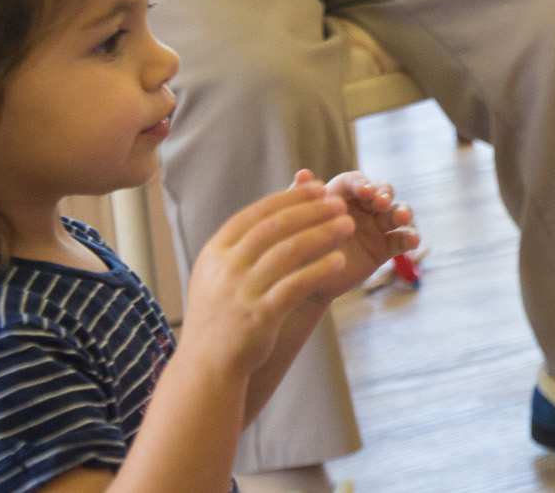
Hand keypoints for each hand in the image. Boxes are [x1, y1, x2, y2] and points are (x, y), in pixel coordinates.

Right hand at [177, 181, 354, 378]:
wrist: (206, 367)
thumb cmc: (225, 311)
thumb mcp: (225, 272)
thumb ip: (252, 239)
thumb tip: (288, 197)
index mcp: (215, 252)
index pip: (257, 213)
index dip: (291, 198)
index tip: (319, 187)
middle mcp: (225, 268)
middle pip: (275, 227)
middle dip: (312, 211)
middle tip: (341, 204)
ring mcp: (241, 292)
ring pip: (289, 252)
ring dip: (323, 234)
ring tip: (348, 226)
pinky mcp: (259, 317)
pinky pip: (296, 285)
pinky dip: (320, 269)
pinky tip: (340, 261)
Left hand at [309, 169, 417, 301]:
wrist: (304, 282)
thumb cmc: (296, 248)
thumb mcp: (295, 223)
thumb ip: (299, 198)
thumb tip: (302, 172)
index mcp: (341, 195)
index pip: (356, 181)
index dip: (363, 183)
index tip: (364, 192)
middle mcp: (362, 207)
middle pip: (382, 192)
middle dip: (385, 194)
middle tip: (382, 203)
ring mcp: (376, 227)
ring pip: (396, 213)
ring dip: (403, 211)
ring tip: (403, 218)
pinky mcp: (385, 248)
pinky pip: (402, 239)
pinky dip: (410, 237)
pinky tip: (413, 240)